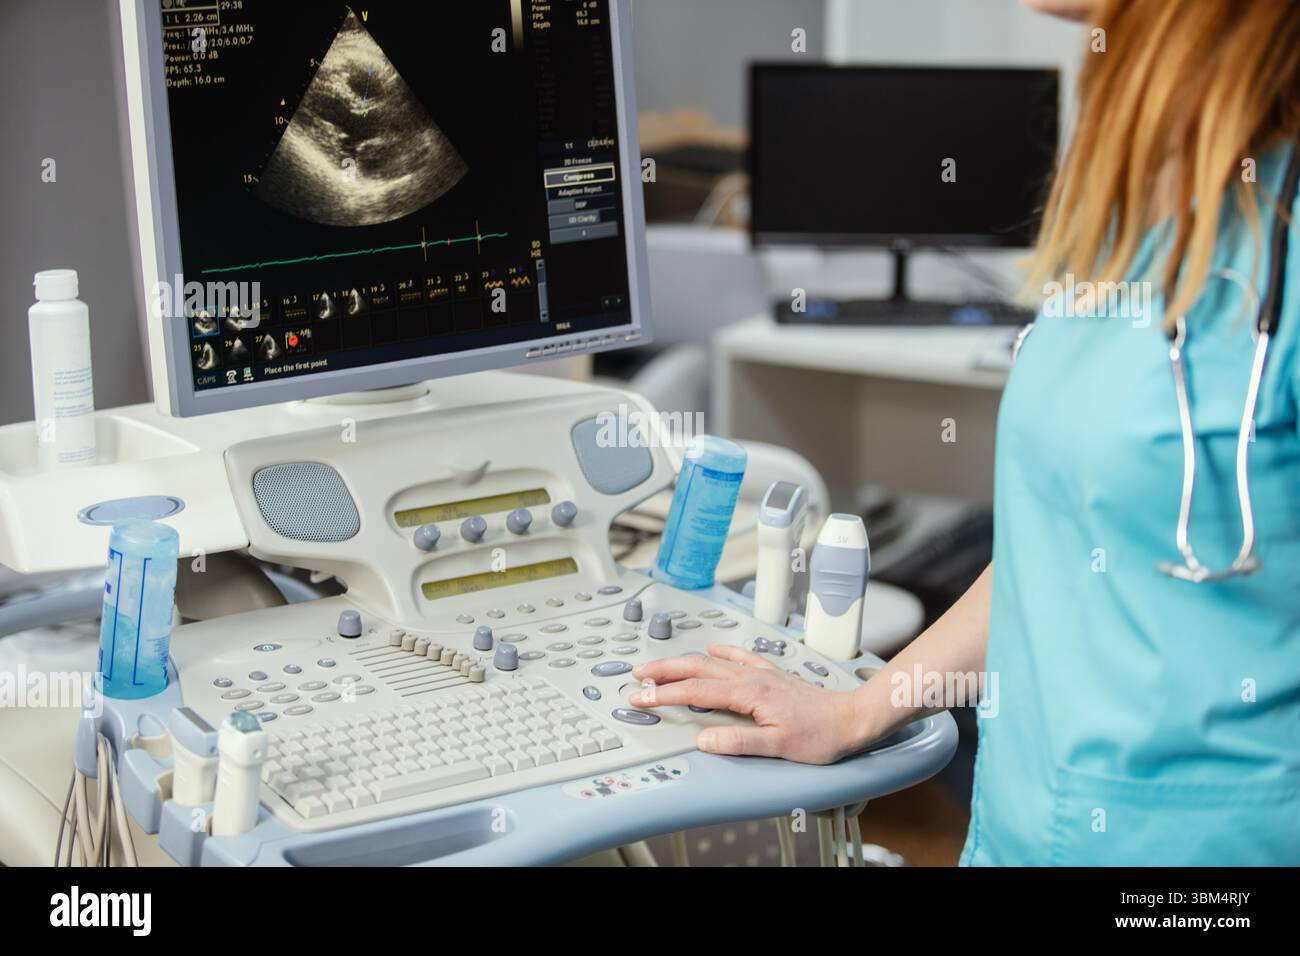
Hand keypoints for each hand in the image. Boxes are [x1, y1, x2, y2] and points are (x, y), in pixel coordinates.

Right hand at [630, 645, 867, 764]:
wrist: (851, 718)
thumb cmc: (820, 735)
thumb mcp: (778, 747)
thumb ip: (738, 743)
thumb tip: (703, 740)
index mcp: (748, 694)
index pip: (695, 691)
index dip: (664, 695)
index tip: (641, 698)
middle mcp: (751, 678)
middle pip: (697, 668)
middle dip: (664, 671)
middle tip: (637, 676)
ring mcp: (760, 673)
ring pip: (712, 660)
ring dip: (683, 661)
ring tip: (661, 665)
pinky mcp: (770, 675)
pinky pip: (738, 656)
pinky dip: (720, 651)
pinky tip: (712, 648)